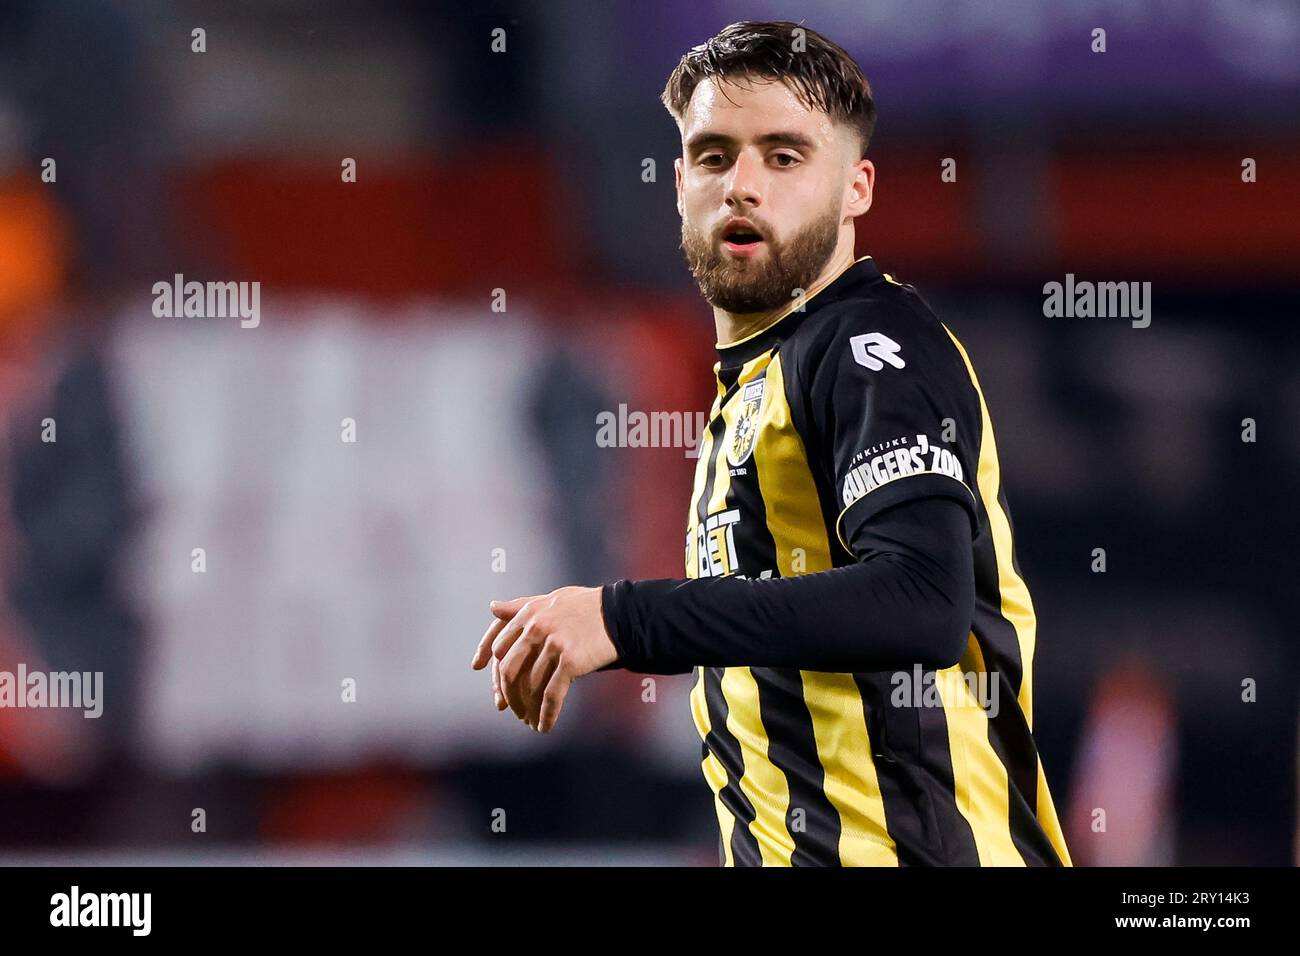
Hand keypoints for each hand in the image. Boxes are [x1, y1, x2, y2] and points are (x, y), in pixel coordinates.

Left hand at [470, 586, 618, 732]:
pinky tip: (544, 727)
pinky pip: (551, 695)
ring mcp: (553, 644)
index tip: (486, 681)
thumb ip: (521, 606)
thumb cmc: (586, 607)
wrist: (621, 614)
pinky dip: (546, 715)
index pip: (498, 646)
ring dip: (527, 709)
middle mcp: (536, 627)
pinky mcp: (570, 661)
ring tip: (529, 720)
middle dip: (507, 694)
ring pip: (530, 686)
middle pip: (509, 670)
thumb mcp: (550, 600)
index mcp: (528, 613)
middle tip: (510, 709)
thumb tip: (493, 607)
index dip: (490, 668)